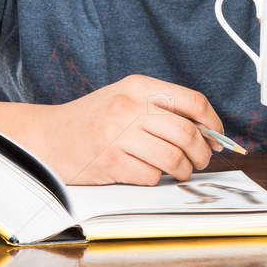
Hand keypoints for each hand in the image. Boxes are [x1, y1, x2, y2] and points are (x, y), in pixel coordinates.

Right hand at [37, 75, 224, 185]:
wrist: (48, 136)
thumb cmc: (91, 119)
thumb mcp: (124, 98)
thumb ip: (160, 108)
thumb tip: (206, 130)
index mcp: (138, 87)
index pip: (192, 101)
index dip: (213, 123)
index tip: (218, 137)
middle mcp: (129, 107)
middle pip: (187, 133)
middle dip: (202, 153)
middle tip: (200, 160)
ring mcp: (118, 135)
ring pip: (173, 158)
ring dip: (183, 170)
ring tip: (179, 171)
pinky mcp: (110, 162)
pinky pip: (151, 177)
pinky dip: (155, 180)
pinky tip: (147, 173)